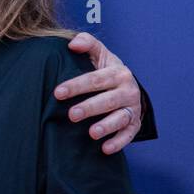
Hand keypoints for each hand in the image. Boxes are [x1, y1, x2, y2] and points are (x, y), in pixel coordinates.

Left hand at [56, 32, 142, 154]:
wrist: (129, 88)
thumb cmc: (106, 71)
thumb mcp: (99, 54)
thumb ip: (87, 44)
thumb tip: (72, 44)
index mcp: (117, 72)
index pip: (95, 79)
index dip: (76, 86)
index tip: (58, 93)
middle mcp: (128, 90)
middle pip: (107, 100)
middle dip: (90, 107)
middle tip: (72, 115)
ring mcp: (132, 108)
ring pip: (120, 118)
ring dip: (106, 126)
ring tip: (92, 133)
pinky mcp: (134, 124)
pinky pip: (128, 135)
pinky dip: (118, 142)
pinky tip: (105, 149)